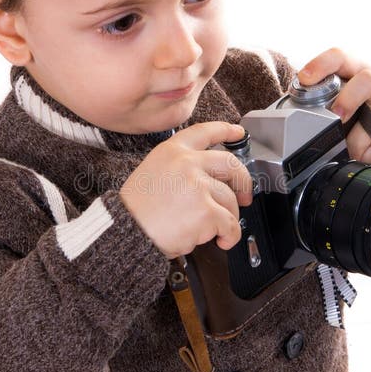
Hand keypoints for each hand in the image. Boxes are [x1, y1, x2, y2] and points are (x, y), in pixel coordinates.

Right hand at [119, 121, 252, 259]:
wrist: (126, 231)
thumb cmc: (135, 210)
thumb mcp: (152, 173)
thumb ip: (180, 169)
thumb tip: (210, 180)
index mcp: (173, 151)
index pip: (205, 131)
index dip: (226, 131)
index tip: (239, 132)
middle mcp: (187, 163)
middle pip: (231, 164)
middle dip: (243, 182)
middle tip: (244, 197)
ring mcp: (198, 185)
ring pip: (231, 199)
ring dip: (228, 218)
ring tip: (215, 229)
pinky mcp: (206, 210)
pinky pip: (230, 224)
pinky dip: (229, 236)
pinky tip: (220, 240)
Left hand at [298, 48, 370, 162]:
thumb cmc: (346, 97)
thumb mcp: (330, 91)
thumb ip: (311, 99)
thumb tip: (279, 121)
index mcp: (352, 66)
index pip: (337, 57)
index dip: (321, 65)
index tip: (305, 78)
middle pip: (367, 82)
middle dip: (350, 100)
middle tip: (337, 117)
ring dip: (362, 136)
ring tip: (349, 150)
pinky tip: (363, 157)